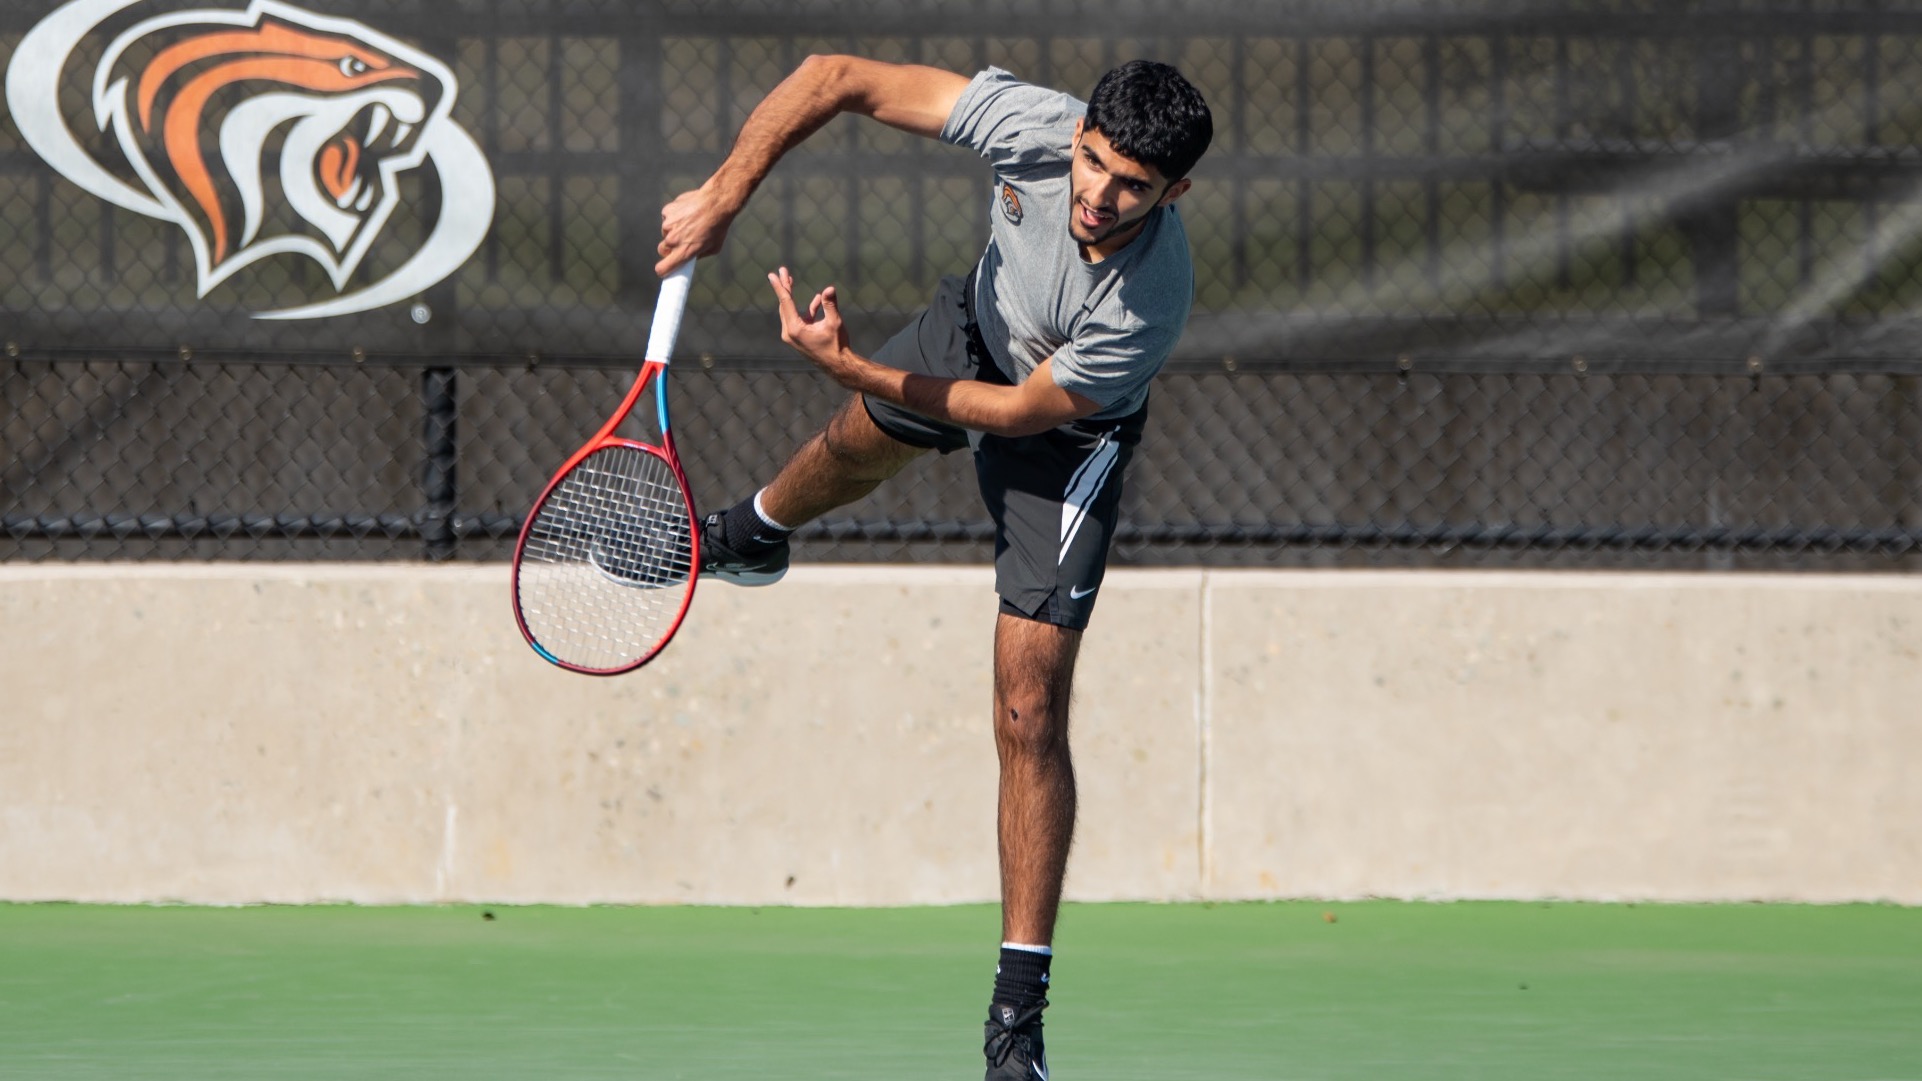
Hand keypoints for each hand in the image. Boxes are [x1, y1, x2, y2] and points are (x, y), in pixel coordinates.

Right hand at [656, 184, 735, 274]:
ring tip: (689, 222)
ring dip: (674, 230)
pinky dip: (675, 216)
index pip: (662, 268)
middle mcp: (673, 240)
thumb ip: (699, 255)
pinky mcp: (667, 212)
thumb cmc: (718, 227)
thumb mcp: (714, 248)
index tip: (666, 269)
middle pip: (662, 250)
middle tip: (681, 242)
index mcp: (684, 252)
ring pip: (666, 232)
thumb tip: (691, 257)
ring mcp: (668, 225)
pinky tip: (687, 212)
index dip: (663, 270)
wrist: (716, 203)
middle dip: (669, 249)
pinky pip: (668, 218)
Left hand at [769, 267, 855, 381]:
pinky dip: (806, 309)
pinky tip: (817, 300)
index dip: (780, 287)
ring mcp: (792, 336)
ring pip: (789, 311)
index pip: (785, 302)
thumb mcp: (834, 323)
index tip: (772, 275)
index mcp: (795, 329)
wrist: (838, 365)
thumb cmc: (837, 345)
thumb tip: (829, 289)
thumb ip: (830, 305)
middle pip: (784, 305)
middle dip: (784, 287)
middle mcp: (789, 333)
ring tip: (790, 280)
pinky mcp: (798, 337)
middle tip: (783, 271)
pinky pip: (798, 318)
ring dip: (791, 296)